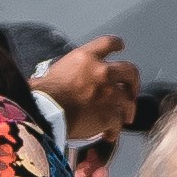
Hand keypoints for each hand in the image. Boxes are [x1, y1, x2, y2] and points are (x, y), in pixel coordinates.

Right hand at [37, 36, 144, 176]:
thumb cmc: (43, 95)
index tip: (121, 47)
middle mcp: (102, 72)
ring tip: (124, 118)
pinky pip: (119, 122)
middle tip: (131, 92)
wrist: (44, 113)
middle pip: (130, 71)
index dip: (116, 44)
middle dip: (133, 82)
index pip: (108, 43)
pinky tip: (109, 134)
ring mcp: (109, 93)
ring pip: (129, 100)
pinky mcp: (111, 114)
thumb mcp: (55, 71)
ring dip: (127, 110)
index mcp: (86, 58)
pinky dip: (115, 129)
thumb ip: (71, 71)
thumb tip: (68, 78)